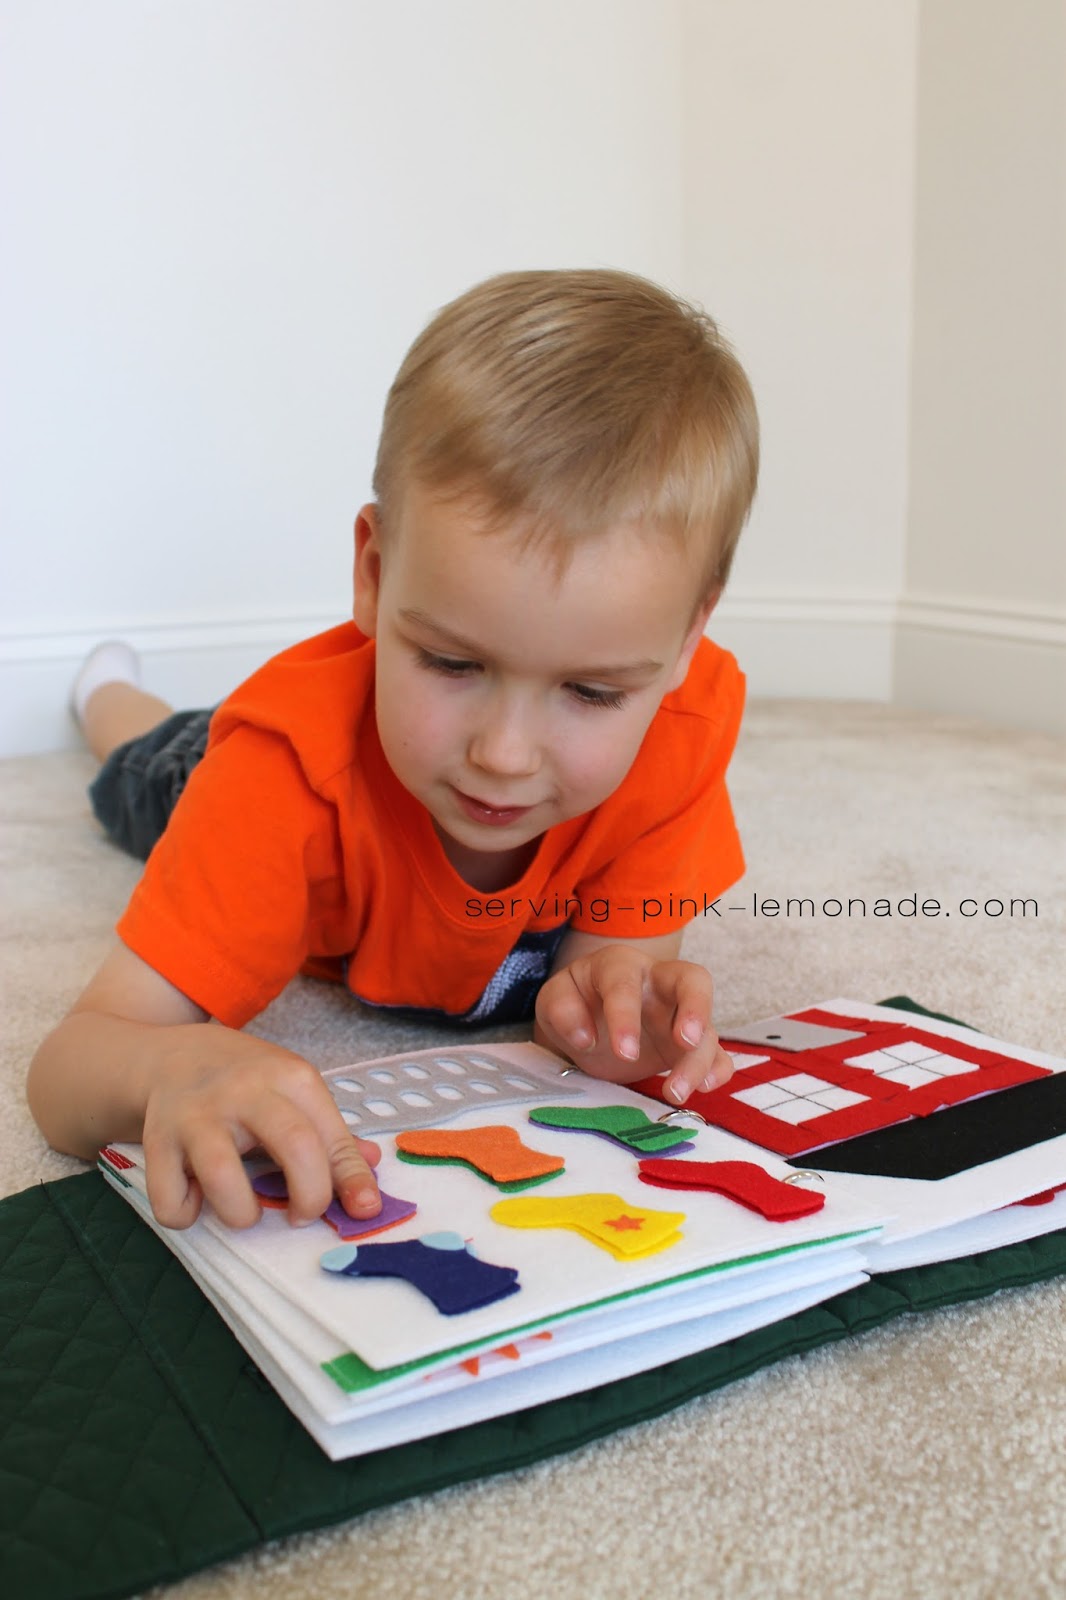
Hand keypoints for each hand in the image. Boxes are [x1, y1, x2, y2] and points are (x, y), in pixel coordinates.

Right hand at [141, 1030, 380, 1231]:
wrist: (171, 1057)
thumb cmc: (247, 1084)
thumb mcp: (294, 1092)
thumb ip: (333, 1136)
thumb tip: (373, 1174)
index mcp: (288, 1078)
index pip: (330, 1134)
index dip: (352, 1180)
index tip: (363, 1210)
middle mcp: (244, 1091)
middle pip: (294, 1146)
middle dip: (309, 1197)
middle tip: (302, 1215)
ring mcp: (197, 1115)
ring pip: (225, 1180)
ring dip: (242, 1213)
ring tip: (246, 1210)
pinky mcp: (157, 1141)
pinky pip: (171, 1201)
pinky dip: (186, 1215)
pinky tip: (197, 1198)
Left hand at [534, 945, 733, 1104]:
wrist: (590, 1021)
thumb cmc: (576, 1002)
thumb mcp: (556, 999)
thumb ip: (561, 1009)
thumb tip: (585, 1036)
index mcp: (619, 966)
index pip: (625, 983)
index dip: (626, 1016)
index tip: (624, 1053)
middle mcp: (658, 982)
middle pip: (692, 979)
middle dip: (695, 1008)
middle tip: (684, 1042)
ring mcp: (680, 1013)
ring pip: (706, 1027)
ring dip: (696, 1060)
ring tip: (673, 1093)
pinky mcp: (691, 1043)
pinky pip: (716, 1051)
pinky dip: (717, 1068)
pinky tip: (707, 1086)